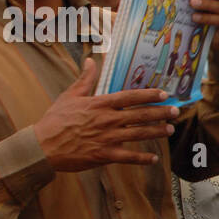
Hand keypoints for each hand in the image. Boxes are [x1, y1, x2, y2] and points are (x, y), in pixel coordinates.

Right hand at [33, 57, 177, 171]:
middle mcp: (107, 120)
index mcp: (100, 104)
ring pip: (138, 134)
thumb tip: (92, 60)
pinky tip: (155, 159)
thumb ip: (85, 79)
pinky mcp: (104, 155)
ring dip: (156, 132)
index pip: (130, 97)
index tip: (164, 94)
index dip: (149, 95)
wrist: (43, 145)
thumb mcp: (70, 96)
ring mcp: (107, 138)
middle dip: (160, 112)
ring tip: (170, 129)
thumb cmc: (55, 120)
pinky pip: (128, 157)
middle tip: (176, 111)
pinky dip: (143, 158)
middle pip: (140, 115)